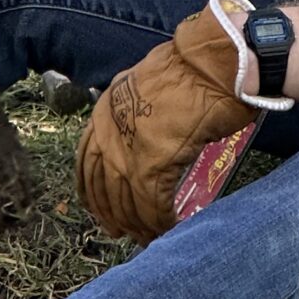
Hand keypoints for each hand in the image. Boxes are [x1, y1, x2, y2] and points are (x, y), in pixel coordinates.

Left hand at [75, 0, 251, 243]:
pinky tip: (171, 227)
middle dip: (113, 214)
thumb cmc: (192, 70)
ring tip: (150, 235)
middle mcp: (109, 132)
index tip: (102, 209)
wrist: (212, 63)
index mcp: (105, 111)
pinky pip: (153, 205)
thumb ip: (138, 112)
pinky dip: (162, 221)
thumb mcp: (148, 85)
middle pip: (103, 188)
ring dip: (139, 223)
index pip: (87, 161)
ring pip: (126, 201)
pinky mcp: (153, 165)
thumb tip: (146, 136)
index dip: (94, 190)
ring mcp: (128, 150)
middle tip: (124, 232)